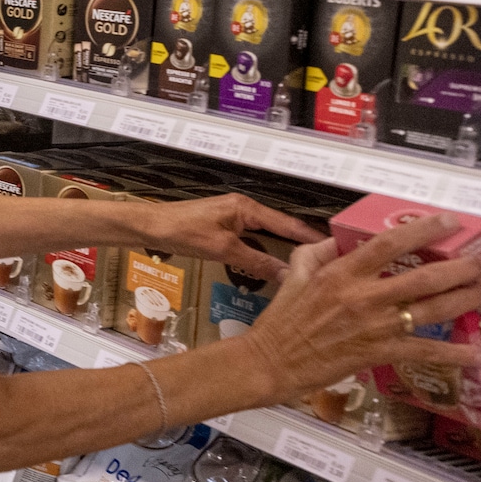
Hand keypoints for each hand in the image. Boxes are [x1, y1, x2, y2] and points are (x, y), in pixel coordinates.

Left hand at [133, 194, 322, 278]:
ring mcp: (232, 218)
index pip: (286, 223)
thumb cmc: (179, 230)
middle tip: (322, 259)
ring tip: (302, 264)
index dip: (308, 236)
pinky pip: (252, 239)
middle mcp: (242, 209)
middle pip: (279, 228)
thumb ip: (254, 261)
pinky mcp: (223, 227)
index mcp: (246, 208)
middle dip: (299, 243)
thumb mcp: (222, 249)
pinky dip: (263, 251)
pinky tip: (269, 264)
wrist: (150, 227)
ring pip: (266, 235)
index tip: (331, 246)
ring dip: (281, 248)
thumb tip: (284, 273)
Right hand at [235, 214, 480, 399]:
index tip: (448, 222)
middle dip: (460, 269)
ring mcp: (374, 326)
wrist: (270, 362)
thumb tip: (342, 239)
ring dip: (466, 300)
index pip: (388, 244)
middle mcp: (363, 297)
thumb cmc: (281, 320)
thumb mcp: (296, 274)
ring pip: (432, 310)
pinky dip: (456, 355)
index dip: (422, 231)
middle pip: (424, 277)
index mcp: (341, 273)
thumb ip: (320, 251)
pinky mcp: (378, 353)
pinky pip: (425, 352)